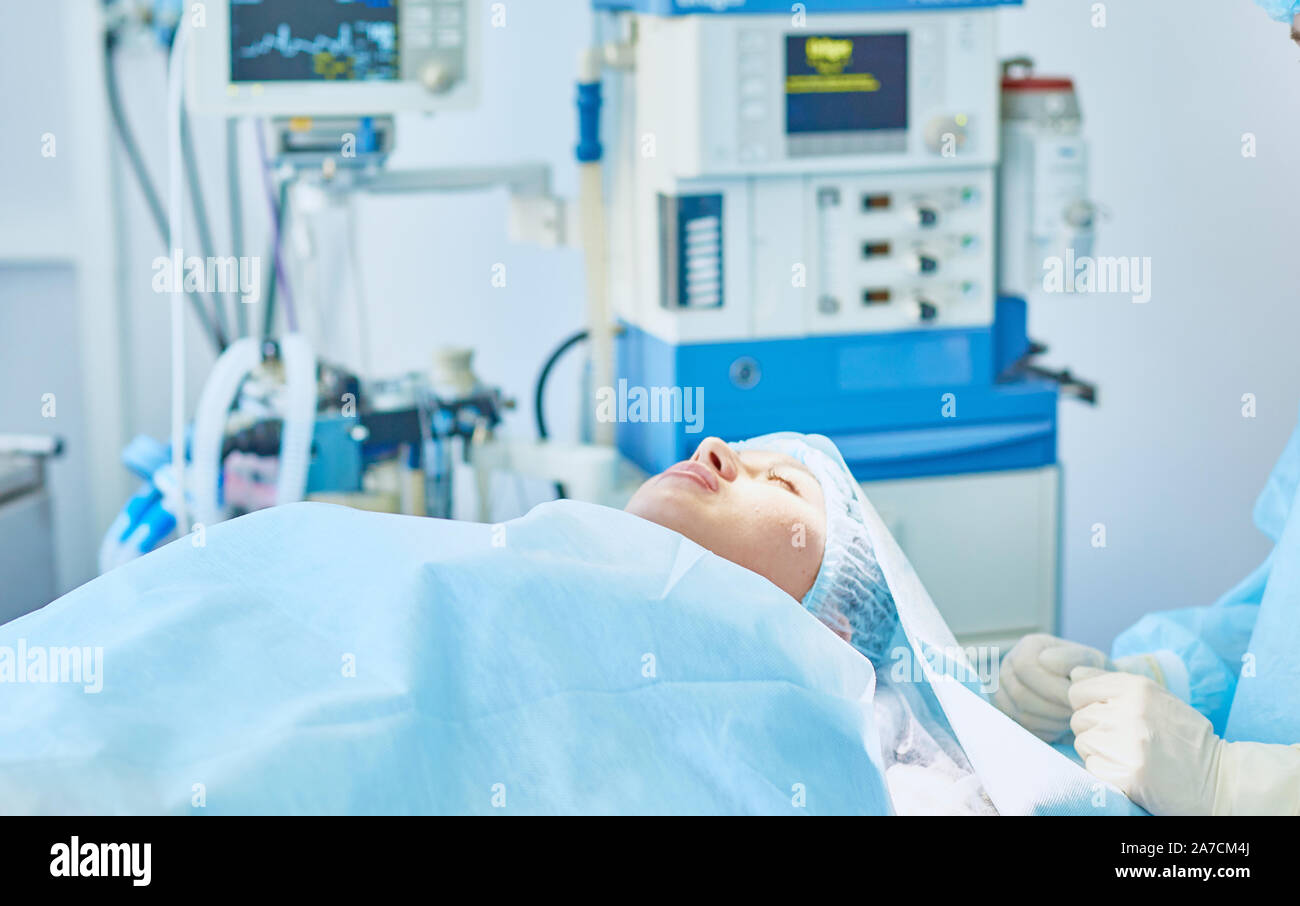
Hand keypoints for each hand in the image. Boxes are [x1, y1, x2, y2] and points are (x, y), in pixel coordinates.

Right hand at [992, 634, 1110, 741]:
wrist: (1085, 692)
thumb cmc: (1088, 675)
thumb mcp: (1091, 661)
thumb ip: (1074, 658)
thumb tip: (1045, 661)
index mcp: (1027, 647)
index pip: (1025, 667)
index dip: (1051, 687)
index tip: (1077, 698)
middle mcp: (1009, 666)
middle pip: (1020, 694)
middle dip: (1054, 708)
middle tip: (1077, 712)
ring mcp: (1004, 690)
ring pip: (1021, 714)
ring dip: (1052, 721)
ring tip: (1071, 716)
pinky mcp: (1007, 714)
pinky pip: (1023, 729)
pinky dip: (1046, 731)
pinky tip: (1061, 723)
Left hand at [1069, 667, 1222, 815]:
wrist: (1218, 779)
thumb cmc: (1183, 736)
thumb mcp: (1154, 697)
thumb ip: (1111, 683)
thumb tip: (1073, 674)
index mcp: (1136, 688)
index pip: (1077, 691)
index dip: (1088, 705)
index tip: (1108, 715)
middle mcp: (1128, 711)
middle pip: (1078, 719)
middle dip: (1096, 730)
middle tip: (1127, 739)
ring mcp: (1126, 744)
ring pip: (1083, 743)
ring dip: (1100, 752)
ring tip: (1130, 754)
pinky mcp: (1126, 775)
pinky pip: (1092, 768)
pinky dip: (1107, 772)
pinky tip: (1131, 770)